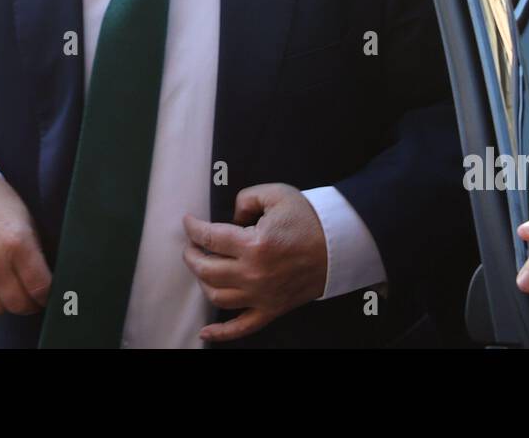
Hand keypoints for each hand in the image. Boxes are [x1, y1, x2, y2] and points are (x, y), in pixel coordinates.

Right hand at [0, 169, 51, 315]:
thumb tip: (45, 281)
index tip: (48, 295)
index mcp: (18, 243)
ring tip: (9, 293)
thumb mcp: (26, 221)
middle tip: (31, 299)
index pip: (39, 287)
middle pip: (17, 304)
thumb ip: (34, 253)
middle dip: (29, 304)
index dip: (47, 296)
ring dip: (5, 304)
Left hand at [182, 183, 327, 342]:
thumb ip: (246, 199)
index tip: (188, 222)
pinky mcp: (272, 309)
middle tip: (191, 245)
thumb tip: (231, 217)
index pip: (209, 238)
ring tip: (202, 267)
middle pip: (206, 269)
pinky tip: (205, 332)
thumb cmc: (308, 218)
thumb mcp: (276, 195)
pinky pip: (242, 327)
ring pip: (217, 296)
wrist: (340, 245)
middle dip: (192, 255)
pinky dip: (221, 333)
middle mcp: (254, 274)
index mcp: (254, 245)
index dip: (193, 228)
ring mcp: (262, 296)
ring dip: (202, 281)